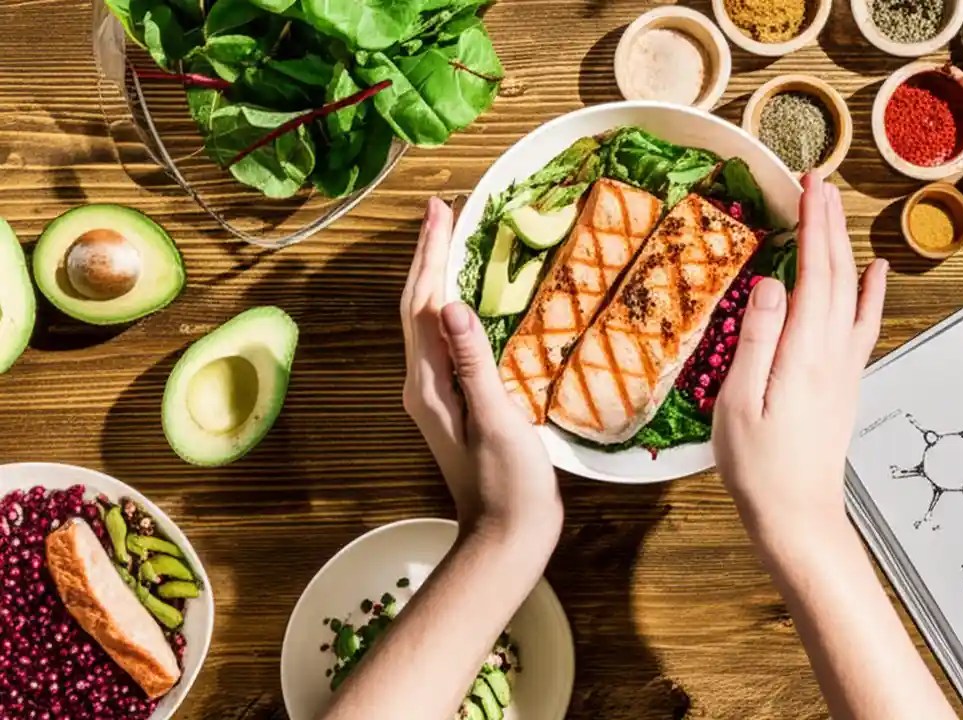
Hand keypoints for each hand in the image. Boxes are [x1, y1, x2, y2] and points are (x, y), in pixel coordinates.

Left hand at [400, 197, 561, 543]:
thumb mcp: (496, 420)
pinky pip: (446, 339)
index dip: (430, 253)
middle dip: (428, 254)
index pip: (421, 304)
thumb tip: (450, 305)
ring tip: (452, 237)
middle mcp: (422, 383)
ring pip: (428, 320)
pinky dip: (454, 305)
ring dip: (437, 274)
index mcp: (427, 384)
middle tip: (442, 209)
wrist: (508, 536)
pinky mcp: (456, 401)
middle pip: (417, 306)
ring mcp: (436, 393)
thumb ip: (473, 363)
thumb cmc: (508, 484)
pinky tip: (469, 295)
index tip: (439, 210)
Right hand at [713, 174, 887, 533]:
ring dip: (844, 248)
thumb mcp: (739, 404)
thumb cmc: (760, 467)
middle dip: (828, 223)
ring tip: (836, 211)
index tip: (808, 183)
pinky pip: (862, 325)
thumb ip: (756, 340)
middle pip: (837, 274)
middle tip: (817, 180)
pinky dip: (870, 293)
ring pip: (851, 293)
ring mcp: (844, 368)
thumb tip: (771, 283)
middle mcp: (833, 353)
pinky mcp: (845, 383)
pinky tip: (874, 275)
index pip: (814, 272)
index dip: (813, 224)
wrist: (799, 516)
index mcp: (804, 352)